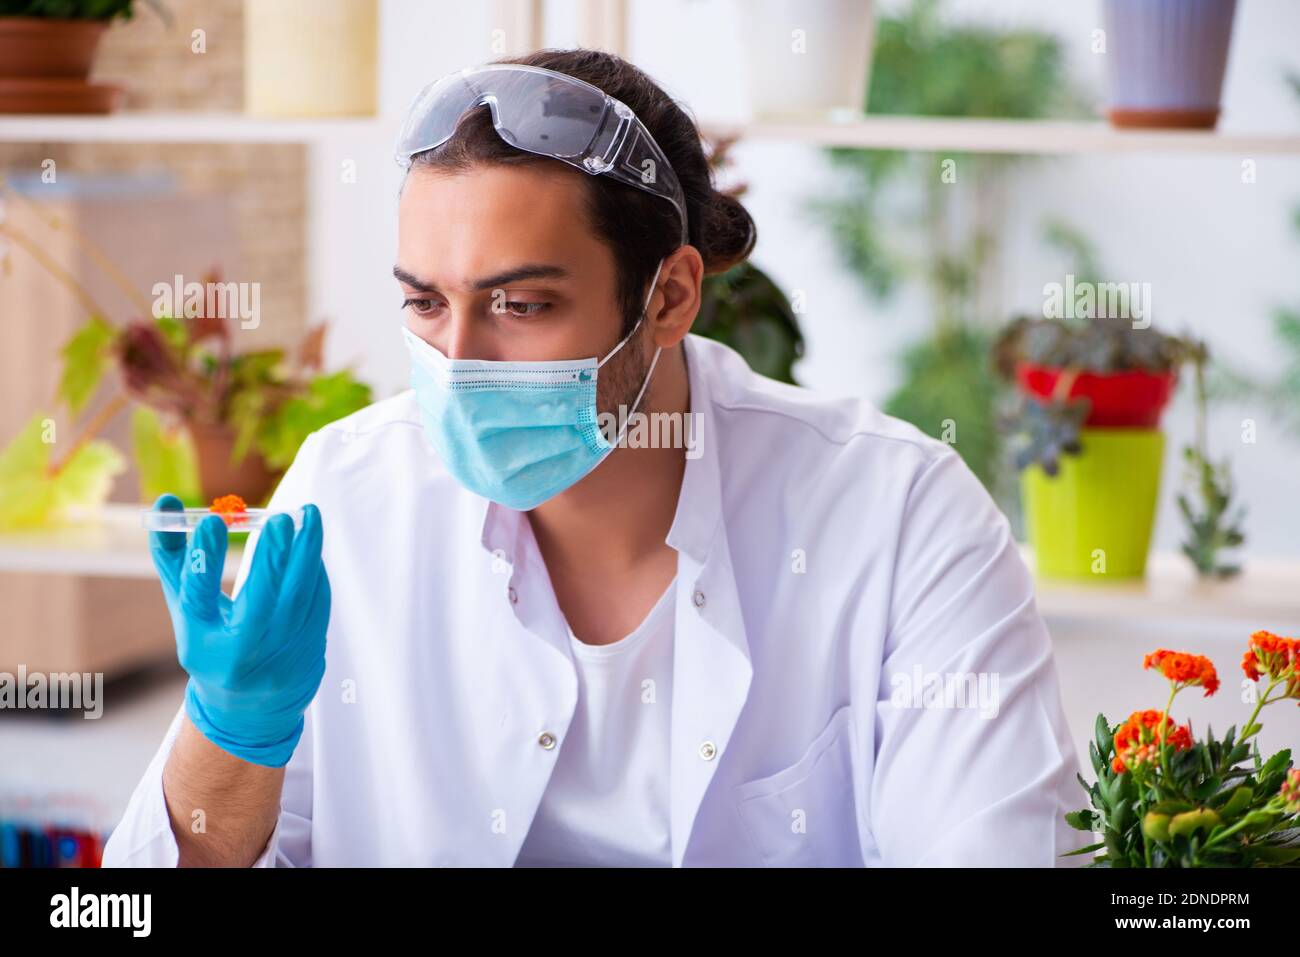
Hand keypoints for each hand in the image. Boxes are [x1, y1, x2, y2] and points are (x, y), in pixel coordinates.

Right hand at [148, 493, 329, 766]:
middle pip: (259, 600)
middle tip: (281, 519)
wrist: (249, 706)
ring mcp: (278, 655)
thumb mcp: (185, 606)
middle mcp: (239, 652)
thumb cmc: (211, 640)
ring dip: (306, 553)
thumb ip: (174, 555)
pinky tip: (313, 544)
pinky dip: (316, 570)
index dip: (204, 559)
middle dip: (272, 557)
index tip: (215, 521)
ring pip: (298, 598)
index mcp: (199, 640)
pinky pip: (317, 602)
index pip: (198, 596)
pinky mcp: (309, 650)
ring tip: (309, 515)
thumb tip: (166, 500)